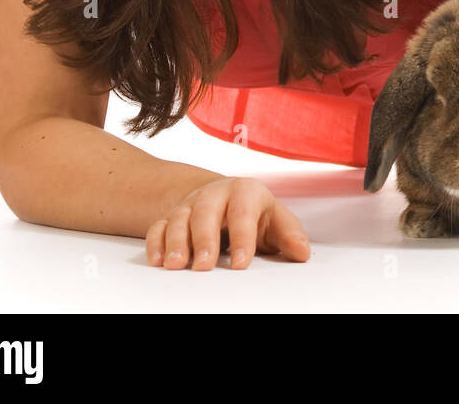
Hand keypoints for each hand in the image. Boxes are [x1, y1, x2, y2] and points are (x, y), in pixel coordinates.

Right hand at [146, 177, 311, 269]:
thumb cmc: (254, 212)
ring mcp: (190, 204)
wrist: (224, 195)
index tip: (241, 264)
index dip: (242, 238)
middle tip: (205, 267)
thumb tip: (302, 253)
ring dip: (176, 243)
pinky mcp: (171, 216)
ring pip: (179, 219)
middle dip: (205, 240)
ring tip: (178, 266)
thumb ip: (289, 235)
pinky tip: (158, 262)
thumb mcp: (275, 219)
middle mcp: (215, 194)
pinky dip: (156, 243)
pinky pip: (158, 226)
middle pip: (206, 213)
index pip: (243, 213)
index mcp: (246, 191)